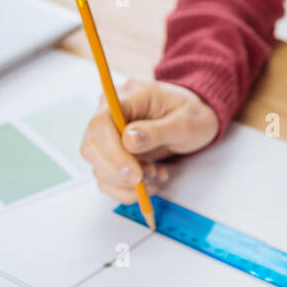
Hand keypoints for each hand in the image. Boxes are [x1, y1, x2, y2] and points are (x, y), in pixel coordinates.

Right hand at [80, 78, 219, 202]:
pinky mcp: (112, 153)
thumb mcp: (185, 122)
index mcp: (126, 97)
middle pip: (91, 148)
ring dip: (126, 183)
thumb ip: (156, 131)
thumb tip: (128, 140)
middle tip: (147, 179)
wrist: (195, 118)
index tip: (135, 174)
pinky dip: (128, 189)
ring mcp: (107, 135)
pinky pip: (107, 178)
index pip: (101, 123)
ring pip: (98, 167)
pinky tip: (152, 180)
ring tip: (157, 176)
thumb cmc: (192, 114)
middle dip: (119, 173)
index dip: (113, 152)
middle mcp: (109, 113)